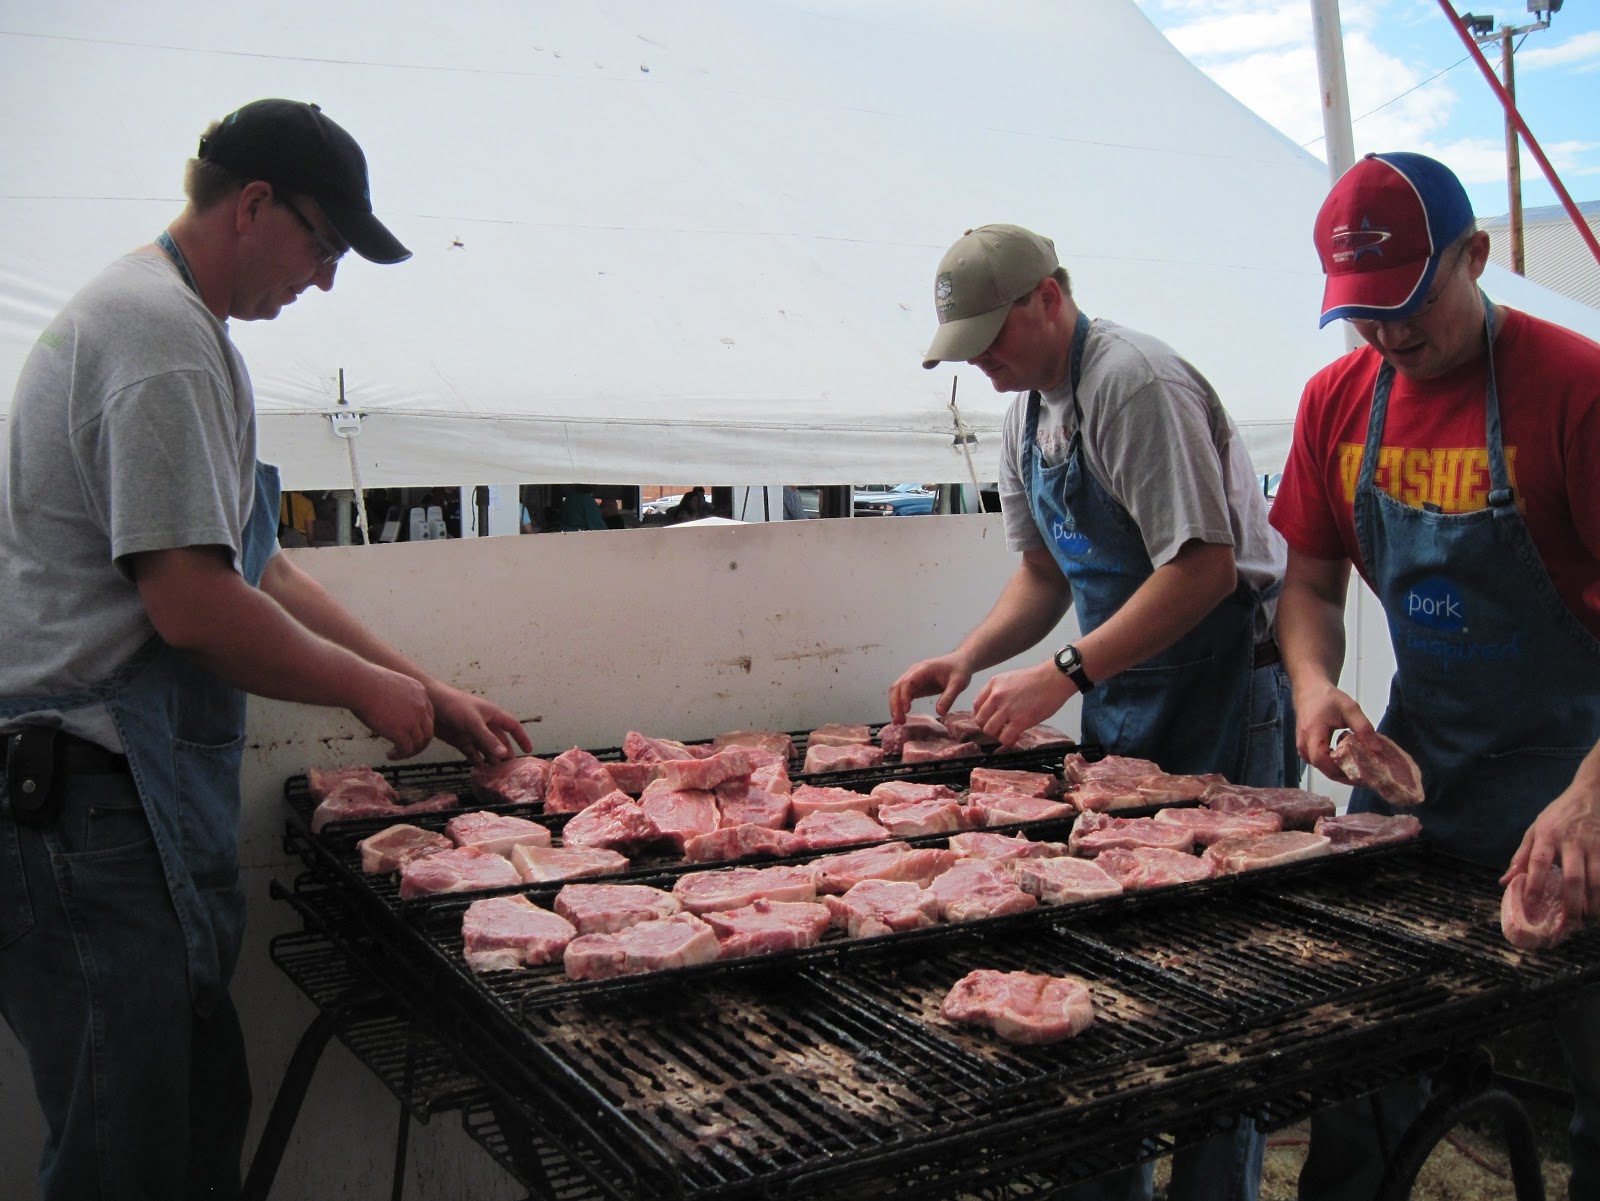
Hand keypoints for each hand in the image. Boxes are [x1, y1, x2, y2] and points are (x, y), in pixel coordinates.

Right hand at [348, 667, 435, 760]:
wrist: (360, 684)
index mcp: (420, 692)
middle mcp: (421, 706)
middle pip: (428, 731)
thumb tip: (389, 708)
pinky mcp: (401, 731)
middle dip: (419, 743)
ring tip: (396, 753)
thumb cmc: (366, 681)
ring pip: (419, 743)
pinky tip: (389, 755)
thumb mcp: (392, 684)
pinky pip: (406, 749)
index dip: (420, 727)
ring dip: (409, 752)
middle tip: (407, 749)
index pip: (428, 715)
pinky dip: (400, 755)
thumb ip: (398, 696)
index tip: (409, 733)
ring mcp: (413, 720)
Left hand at [427, 683, 532, 765]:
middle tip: (512, 769)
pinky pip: (473, 753)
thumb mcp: (474, 723)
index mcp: (492, 715)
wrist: (429, 704)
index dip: (522, 737)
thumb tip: (504, 755)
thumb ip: (488, 739)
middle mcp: (485, 725)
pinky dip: (478, 761)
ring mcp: (473, 734)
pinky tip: (482, 770)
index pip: (513, 726)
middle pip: (500, 741)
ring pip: (487, 749)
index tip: (529, 751)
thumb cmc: (455, 706)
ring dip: (492, 759)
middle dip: (506, 753)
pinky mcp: (461, 741)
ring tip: (498, 774)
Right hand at [888, 655, 971, 723]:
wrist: (960, 663)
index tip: (906, 710)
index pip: (907, 682)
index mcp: (923, 669)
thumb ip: (949, 697)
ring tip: (899, 722)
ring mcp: (913, 679)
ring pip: (897, 692)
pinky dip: (900, 706)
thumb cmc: (959, 670)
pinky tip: (902, 717)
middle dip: (895, 704)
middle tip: (898, 721)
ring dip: (895, 706)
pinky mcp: (915, 686)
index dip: (904, 696)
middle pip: (897, 687)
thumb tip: (939, 713)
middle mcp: (914, 672)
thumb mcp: (958, 684)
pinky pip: (903, 695)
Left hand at [972, 661, 1073, 747]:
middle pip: (980, 720)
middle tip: (1000, 729)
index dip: (982, 717)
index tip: (990, 720)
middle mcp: (996, 696)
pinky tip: (1016, 738)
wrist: (1054, 678)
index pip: (977, 706)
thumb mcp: (1010, 678)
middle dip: (989, 727)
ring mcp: (1007, 709)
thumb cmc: (1036, 679)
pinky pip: (1005, 738)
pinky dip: (1008, 742)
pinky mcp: (1020, 720)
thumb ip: (998, 692)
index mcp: (993, 684)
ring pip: (990, 731)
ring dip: (998, 735)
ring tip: (1008, 733)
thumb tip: (993, 709)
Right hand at [1293, 680, 1374, 785]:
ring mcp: (1303, 748)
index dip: (1339, 769)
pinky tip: (1348, 762)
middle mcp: (1304, 743)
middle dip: (1344, 775)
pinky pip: (1320, 762)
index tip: (1360, 772)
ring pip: (1321, 767)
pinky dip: (1334, 765)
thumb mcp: (1350, 709)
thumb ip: (1364, 728)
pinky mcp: (1306, 749)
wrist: (1309, 690)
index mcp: (1313, 732)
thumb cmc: (1328, 698)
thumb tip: (1377, 750)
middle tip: (1365, 777)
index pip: (1321, 759)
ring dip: (1339, 771)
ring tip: (1359, 771)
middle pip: (1322, 768)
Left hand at [1502, 777, 1599, 924]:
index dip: (1534, 884)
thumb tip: (1505, 882)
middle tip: (1566, 926)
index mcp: (1547, 835)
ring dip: (1593, 905)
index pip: (1538, 862)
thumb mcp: (1535, 829)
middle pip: (1573, 878)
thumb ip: (1521, 856)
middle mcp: (1571, 842)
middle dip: (1571, 905)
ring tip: (1585, 922)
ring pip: (1596, 881)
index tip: (1530, 905)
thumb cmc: (1559, 815)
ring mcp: (1594, 846)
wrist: (1593, 793)